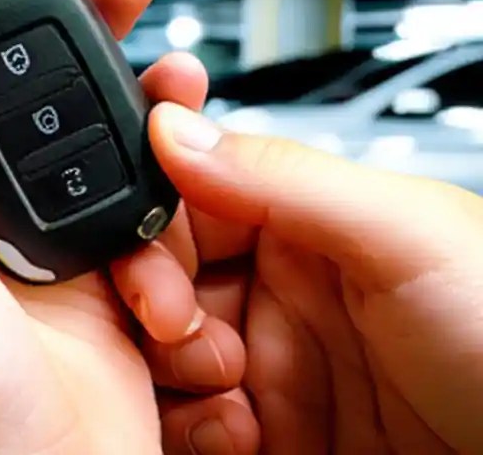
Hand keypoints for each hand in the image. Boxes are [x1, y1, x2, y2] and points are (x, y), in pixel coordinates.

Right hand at [148, 103, 482, 453]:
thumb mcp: (407, 238)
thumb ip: (284, 177)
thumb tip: (172, 125)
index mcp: (306, 217)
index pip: (186, 198)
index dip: (149, 223)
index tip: (141, 258)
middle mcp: (280, 289)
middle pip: (158, 280)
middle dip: (151, 305)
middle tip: (183, 335)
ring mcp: (274, 367)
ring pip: (160, 357)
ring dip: (168, 376)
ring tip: (227, 397)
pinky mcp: (271, 438)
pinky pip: (187, 426)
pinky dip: (189, 432)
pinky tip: (235, 436)